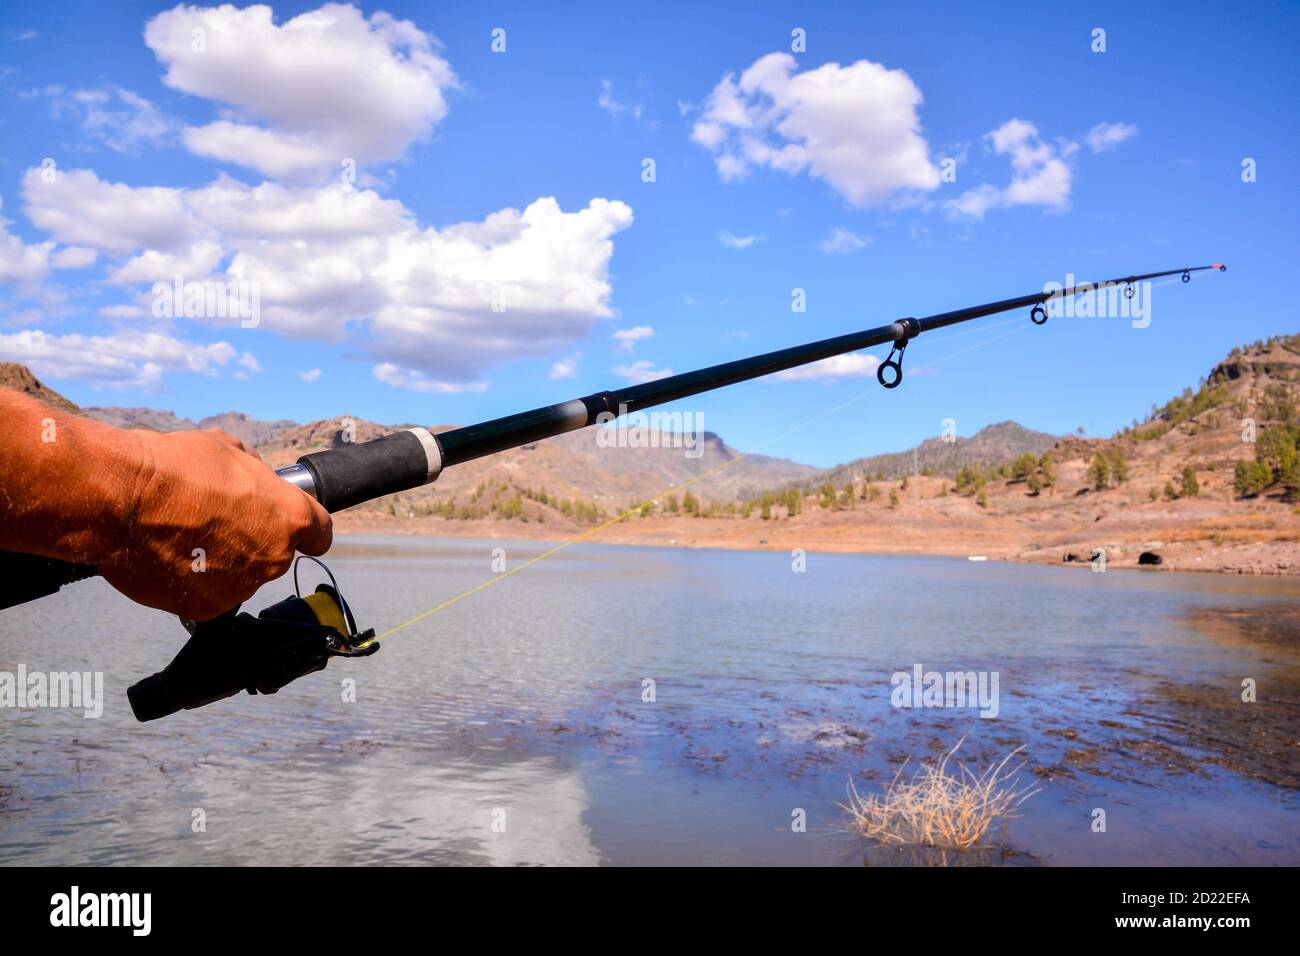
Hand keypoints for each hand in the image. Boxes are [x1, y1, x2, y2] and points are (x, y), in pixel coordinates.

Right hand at [98, 428, 331, 620]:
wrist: (121, 500)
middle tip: (215, 520)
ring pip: (240, 576)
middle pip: (274, 554)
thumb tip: (254, 477)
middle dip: (253, 539)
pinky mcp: (204, 608)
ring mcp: (240, 587)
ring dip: (221, 562)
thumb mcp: (228, 449)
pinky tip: (167, 556)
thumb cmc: (174, 468)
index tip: (294, 527)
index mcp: (290, 518)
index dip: (306, 529)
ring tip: (183, 536)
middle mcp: (273, 559)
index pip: (320, 533)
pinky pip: (206, 593)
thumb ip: (253, 472)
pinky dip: (191, 580)